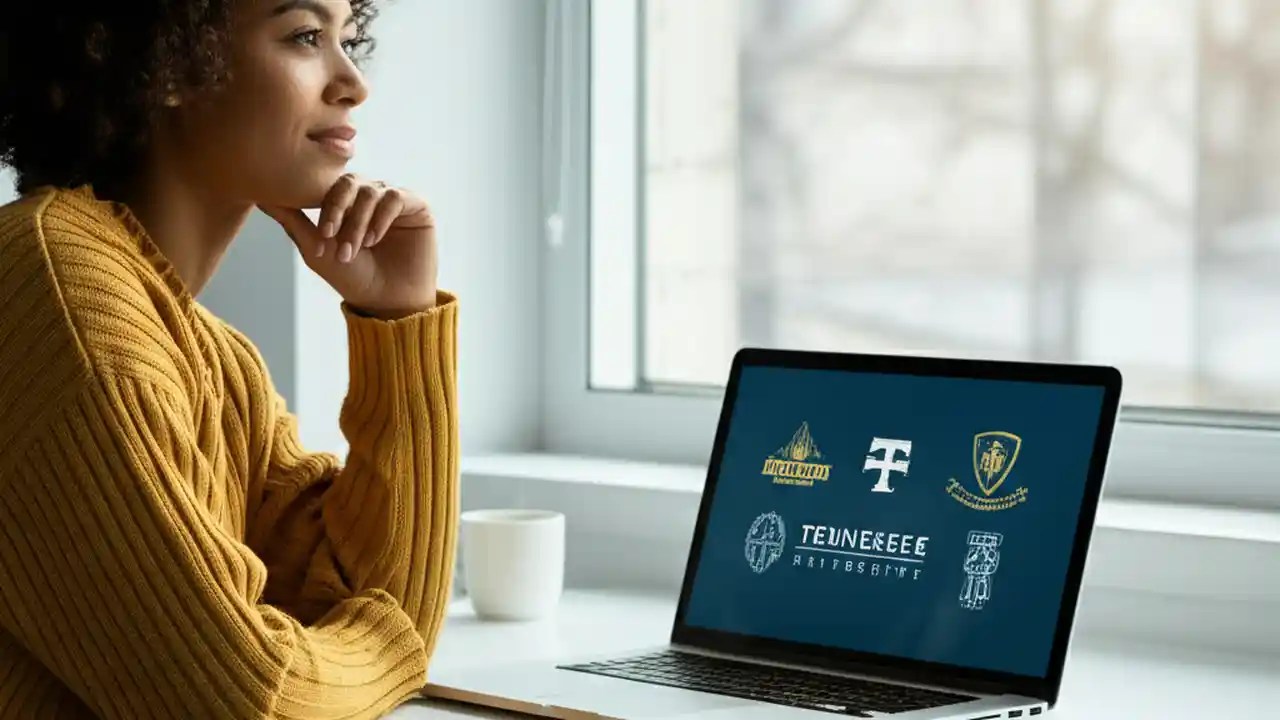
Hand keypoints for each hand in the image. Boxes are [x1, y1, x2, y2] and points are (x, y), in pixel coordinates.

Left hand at [259, 174, 437, 317]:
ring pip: (371, 192)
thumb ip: (291, 218)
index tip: (322, 234)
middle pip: (350, 182)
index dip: (324, 205)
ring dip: (359, 222)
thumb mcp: (314, 248)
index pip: (330, 185)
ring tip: (354, 249)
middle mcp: (370, 195)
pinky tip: (375, 240)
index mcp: (347, 201)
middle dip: (339, 210)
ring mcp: (393, 199)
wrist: (388, 301)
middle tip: (332, 237)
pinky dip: (381, 217)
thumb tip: (259, 194)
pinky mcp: (417, 206)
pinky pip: (395, 197)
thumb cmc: (351, 278)